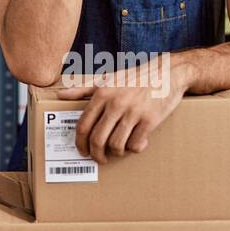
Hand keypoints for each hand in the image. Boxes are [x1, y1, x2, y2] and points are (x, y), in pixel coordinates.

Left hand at [56, 59, 189, 163]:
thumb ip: (83, 87)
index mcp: (102, 93)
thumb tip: (60, 94)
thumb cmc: (136, 77)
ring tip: (119, 150)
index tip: (83, 151)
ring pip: (116, 145)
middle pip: (97, 140)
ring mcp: (133, 112)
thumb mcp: (108, 78)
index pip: (83, 126)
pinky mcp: (150, 120)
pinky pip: (136, 144)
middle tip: (100, 158)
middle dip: (96, 155)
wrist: (169, 72)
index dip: (80, 144)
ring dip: (117, 153)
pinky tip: (137, 143)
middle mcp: (115, 103)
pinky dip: (135, 148)